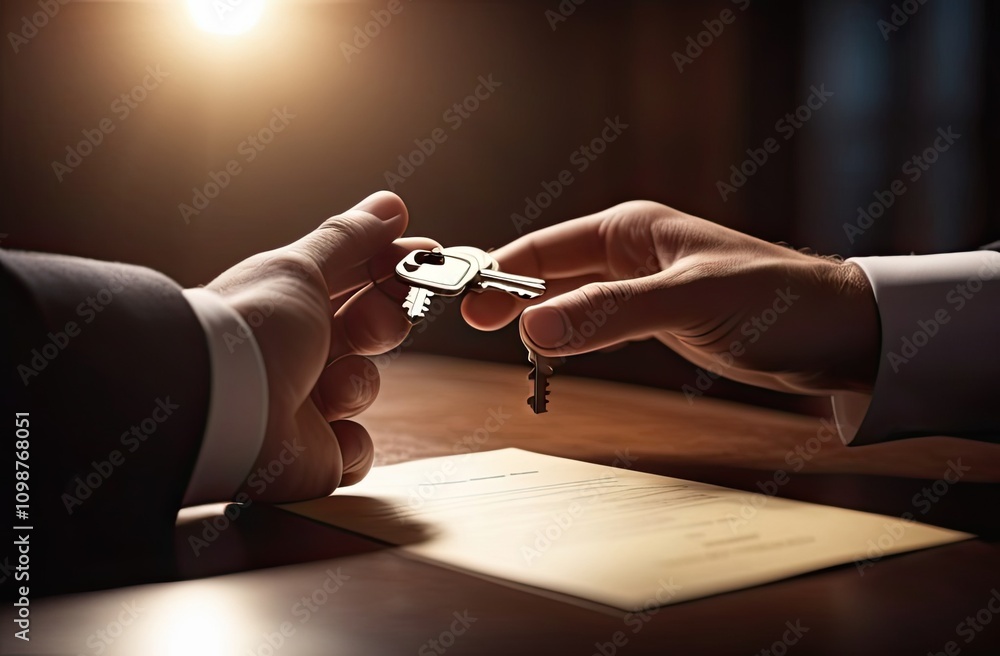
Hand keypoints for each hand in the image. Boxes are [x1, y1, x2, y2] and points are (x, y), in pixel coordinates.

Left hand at [206, 191, 435, 501]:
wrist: (219, 409)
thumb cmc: (252, 330)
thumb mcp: (301, 267)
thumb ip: (350, 238)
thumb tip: (389, 205)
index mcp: (292, 301)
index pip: (353, 275)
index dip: (391, 265)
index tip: (427, 256)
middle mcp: (297, 349)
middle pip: (366, 329)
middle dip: (381, 322)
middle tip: (378, 322)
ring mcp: (305, 402)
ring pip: (363, 387)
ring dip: (356, 383)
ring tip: (331, 387)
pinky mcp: (313, 455)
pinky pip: (355, 450)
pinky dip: (347, 444)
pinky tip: (323, 431)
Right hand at [462, 201, 879, 394]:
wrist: (838, 335)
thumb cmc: (778, 301)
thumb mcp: (689, 302)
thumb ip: (612, 313)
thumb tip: (534, 326)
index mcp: (632, 229)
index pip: (547, 245)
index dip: (501, 271)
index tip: (465, 301)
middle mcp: (630, 253)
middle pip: (550, 270)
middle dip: (509, 293)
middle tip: (471, 326)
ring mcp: (641, 287)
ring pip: (569, 299)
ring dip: (535, 317)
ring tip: (500, 340)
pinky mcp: (656, 319)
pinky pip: (595, 323)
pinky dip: (567, 336)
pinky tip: (549, 349)